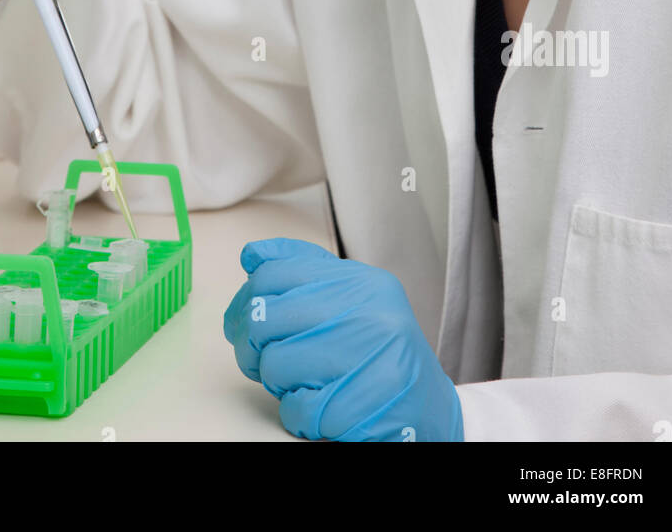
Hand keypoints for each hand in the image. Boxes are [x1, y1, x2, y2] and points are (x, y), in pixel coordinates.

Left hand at [223, 237, 463, 441]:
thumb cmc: (379, 353)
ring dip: (279, 383)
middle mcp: (369, 313)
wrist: (430, 411)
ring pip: (275, 364)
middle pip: (265, 318)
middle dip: (252, 346)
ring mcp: (369, 359)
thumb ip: (303, 273)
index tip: (241, 322)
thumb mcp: (351, 299)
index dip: (245, 301)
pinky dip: (300, 415)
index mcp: (362, 281)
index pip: (274, 273)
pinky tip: (323, 408)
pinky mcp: (364, 407)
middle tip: (264, 361)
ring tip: (304, 383)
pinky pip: (297, 409)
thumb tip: (252, 256)